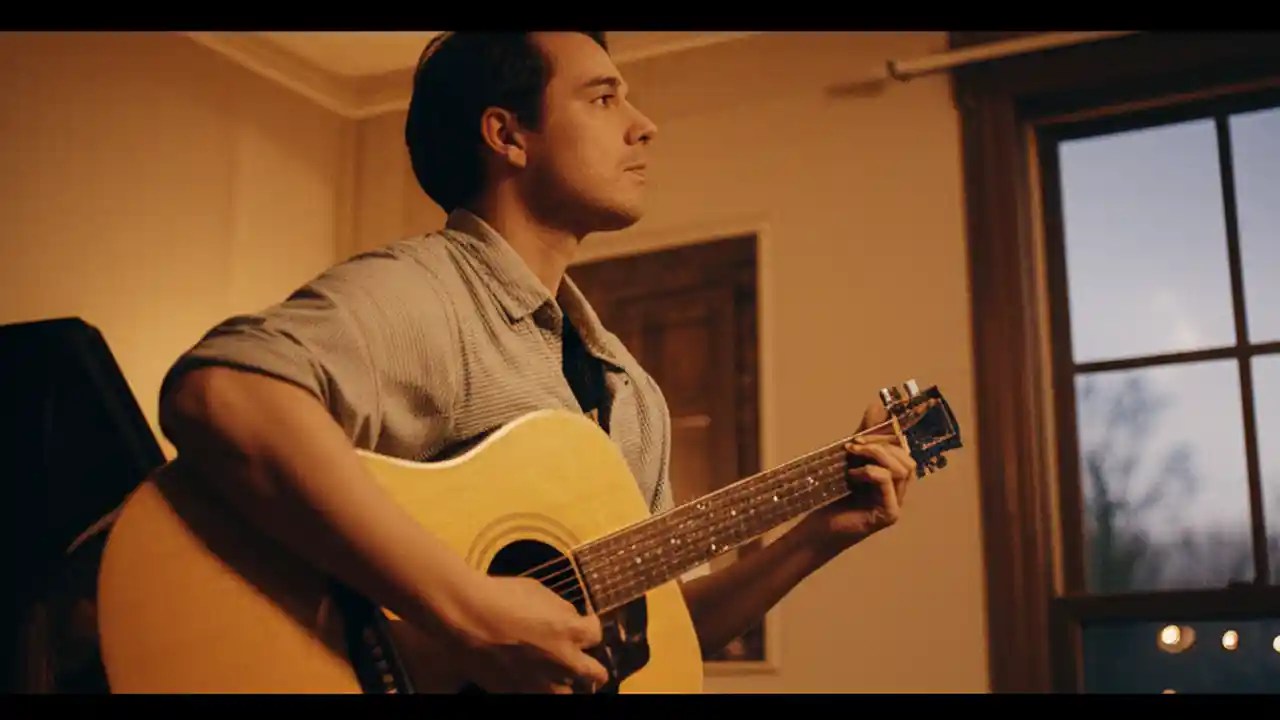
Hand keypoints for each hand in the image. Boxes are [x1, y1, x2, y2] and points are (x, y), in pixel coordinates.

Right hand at [432, 574, 610, 692]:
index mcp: (570, 631)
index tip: (584, 622)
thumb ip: (561, 609)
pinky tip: (527, 675)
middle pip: (596, 674)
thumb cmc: (500, 597)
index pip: (596, 634)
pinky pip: (534, 694)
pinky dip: (535, 686)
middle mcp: (563, 662)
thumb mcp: (538, 591)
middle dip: (591, 666)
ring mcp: (540, 682)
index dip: (590, 626)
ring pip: (567, 693)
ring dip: (565, 682)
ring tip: (555, 674)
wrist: (464, 618)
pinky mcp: (516, 692)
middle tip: (580, 658)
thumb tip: (571, 618)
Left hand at [797, 399, 916, 556]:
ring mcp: (896, 505)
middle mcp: (898, 492)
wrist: (817, 528)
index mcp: (892, 479)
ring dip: (876, 455)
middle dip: (881, 445)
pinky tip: (852, 475)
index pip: (904, 451)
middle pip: (907, 459)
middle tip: (854, 444)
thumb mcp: (848, 460)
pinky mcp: (888, 515)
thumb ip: (864, 437)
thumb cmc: (832, 497)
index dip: (891, 435)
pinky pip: (888, 483)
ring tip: (852, 455)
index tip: (867, 426)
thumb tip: (877, 407)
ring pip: (902, 469)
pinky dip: (870, 472)